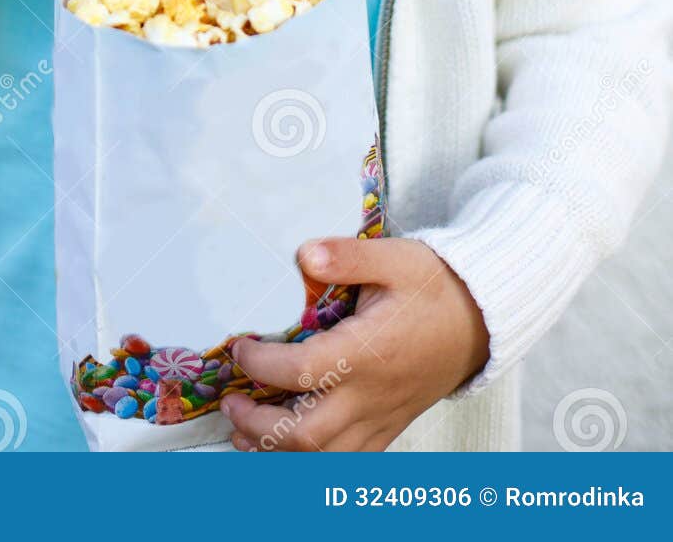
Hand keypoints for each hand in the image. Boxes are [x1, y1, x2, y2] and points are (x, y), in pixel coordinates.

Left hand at [221, 236, 490, 451]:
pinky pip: (350, 459)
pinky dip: (313, 460)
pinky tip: (288, 446)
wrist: (483, 318)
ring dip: (278, 451)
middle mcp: (373, 394)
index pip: (302, 372)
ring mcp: (383, 416)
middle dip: (259, 424)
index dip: (261, 365)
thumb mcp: (394, 257)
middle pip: (306, 433)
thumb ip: (346, 257)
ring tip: (245, 432)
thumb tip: (305, 255)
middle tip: (231, 402)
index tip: (240, 348)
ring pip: (325, 457)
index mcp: (369, 352)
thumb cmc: (436, 286)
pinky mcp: (390, 425)